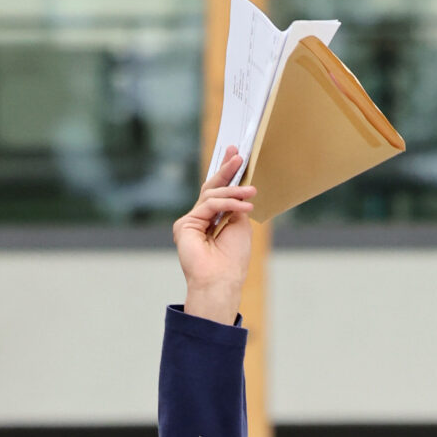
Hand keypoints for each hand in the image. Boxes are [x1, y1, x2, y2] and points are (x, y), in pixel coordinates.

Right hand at [175, 151, 256, 324]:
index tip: (236, 156)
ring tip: (252, 192)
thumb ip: (235, 207)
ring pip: (211, 194)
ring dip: (234, 191)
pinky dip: (227, 203)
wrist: (221, 282)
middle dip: (226, 170)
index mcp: (213, 222)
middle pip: (211, 188)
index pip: (218, 193)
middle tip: (238, 154)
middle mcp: (200, 220)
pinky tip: (244, 205)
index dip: (226, 174)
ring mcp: (190, 222)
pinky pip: (209, 204)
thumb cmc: (233, 261)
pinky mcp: (184, 225)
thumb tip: (237, 189)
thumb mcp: (239, 226)